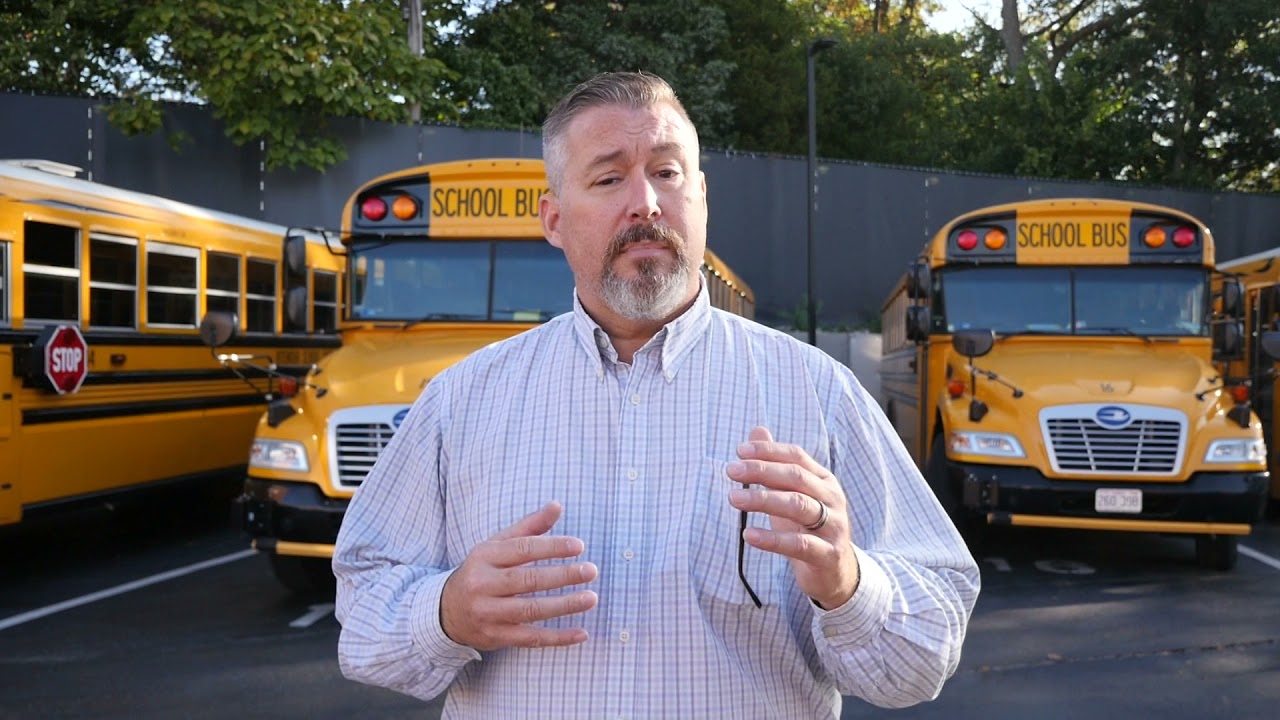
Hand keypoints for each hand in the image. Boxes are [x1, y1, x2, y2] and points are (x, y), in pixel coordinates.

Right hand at [440, 501, 598, 649]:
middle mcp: (483, 585)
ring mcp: (488, 613)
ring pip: (531, 610)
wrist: (446, 610)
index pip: (523, 549)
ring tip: (591, 597)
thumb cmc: (482, 571)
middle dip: (563, 575)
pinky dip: (558, 638)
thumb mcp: (497, 545)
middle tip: (591, 570)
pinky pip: (531, 639)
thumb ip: (529, 527)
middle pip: (528, 580)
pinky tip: (581, 633)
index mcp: (485, 556)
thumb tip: (557, 506)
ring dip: (564, 605)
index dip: (552, 546)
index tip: (579, 546)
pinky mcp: (495, 637)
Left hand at [727, 427, 859, 608]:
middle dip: (762, 471)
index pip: (797, 457)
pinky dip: (772, 539)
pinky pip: (800, 545)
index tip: (739, 451)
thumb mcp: (792, 496)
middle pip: (796, 478)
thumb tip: (756, 431)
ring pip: (798, 506)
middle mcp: (832, 499)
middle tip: (731, 471)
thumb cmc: (808, 530)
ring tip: (733, 498)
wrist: (837, 574)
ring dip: (763, 500)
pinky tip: (748, 534)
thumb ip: (775, 465)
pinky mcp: (829, 555)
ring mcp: (834, 527)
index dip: (769, 451)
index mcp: (824, 481)